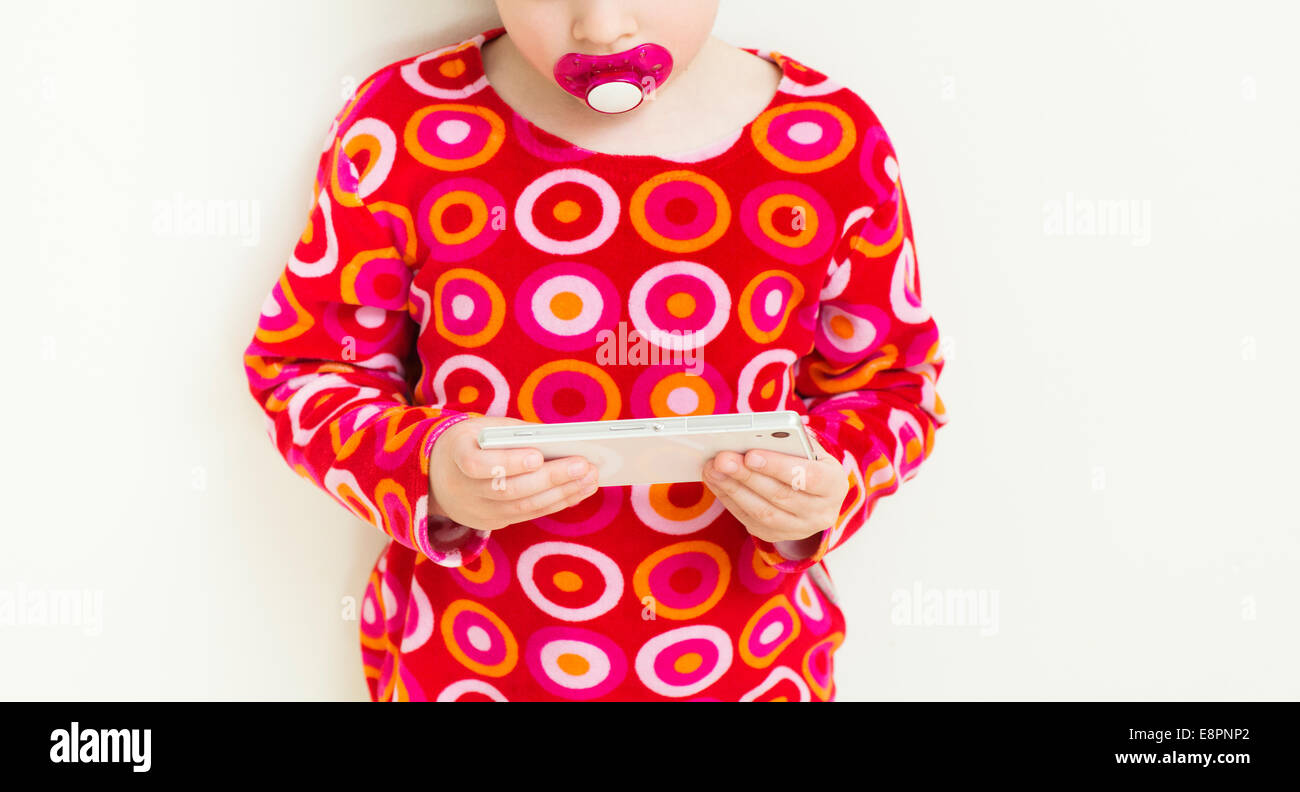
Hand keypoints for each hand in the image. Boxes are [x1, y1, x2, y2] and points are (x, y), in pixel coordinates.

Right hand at [428, 416, 598, 531]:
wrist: (437, 476)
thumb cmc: (471, 442)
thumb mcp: (483, 428)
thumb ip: (514, 433)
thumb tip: (558, 440)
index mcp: (456, 455)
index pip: (478, 465)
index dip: (508, 463)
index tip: (537, 457)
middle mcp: (463, 489)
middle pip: (510, 489)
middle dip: (551, 478)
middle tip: (584, 465)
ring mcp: (476, 510)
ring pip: (523, 507)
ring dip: (562, 493)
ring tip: (591, 478)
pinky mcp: (491, 522)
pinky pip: (527, 515)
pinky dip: (555, 503)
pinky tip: (578, 491)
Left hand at [701, 434, 847, 547]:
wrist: (816, 495)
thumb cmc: (808, 462)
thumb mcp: (809, 450)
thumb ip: (789, 443)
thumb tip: (752, 437)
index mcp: (834, 484)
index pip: (808, 477)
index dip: (778, 466)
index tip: (750, 454)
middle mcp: (821, 512)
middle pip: (780, 495)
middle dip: (746, 476)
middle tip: (721, 459)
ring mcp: (799, 529)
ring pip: (762, 512)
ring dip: (732, 489)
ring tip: (712, 468)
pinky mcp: (776, 536)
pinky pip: (749, 520)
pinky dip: (729, 499)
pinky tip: (716, 481)